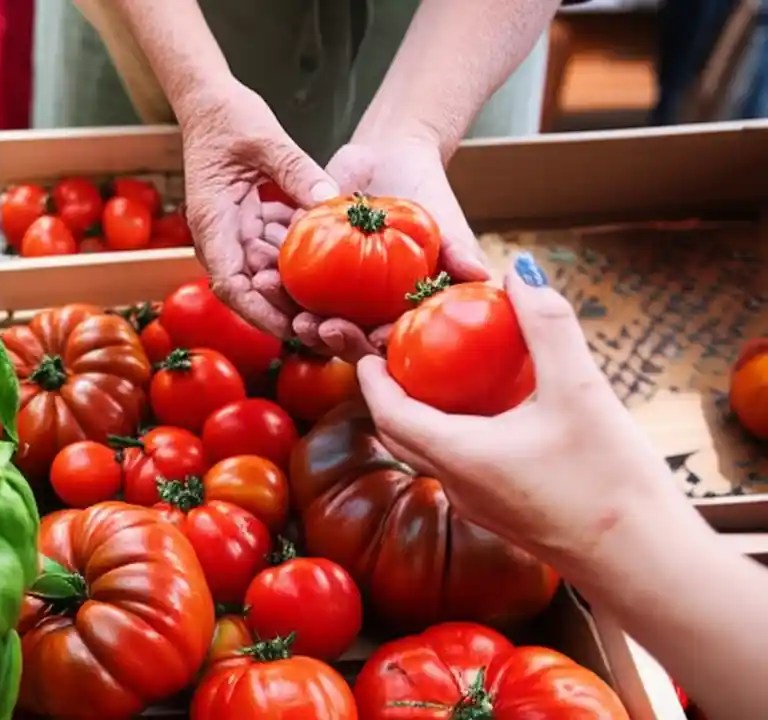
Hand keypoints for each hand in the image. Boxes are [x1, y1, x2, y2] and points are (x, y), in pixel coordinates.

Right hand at [177, 79, 336, 337]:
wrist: (209, 102)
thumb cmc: (227, 117)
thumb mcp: (265, 138)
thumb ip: (296, 170)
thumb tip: (332, 201)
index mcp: (212, 221)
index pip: (230, 284)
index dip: (259, 311)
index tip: (292, 326)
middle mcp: (221, 235)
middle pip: (253, 287)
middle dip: (288, 305)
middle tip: (331, 320)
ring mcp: (236, 231)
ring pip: (269, 270)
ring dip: (299, 281)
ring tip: (339, 296)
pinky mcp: (251, 223)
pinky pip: (278, 247)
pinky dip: (302, 252)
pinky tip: (333, 253)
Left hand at [262, 140, 491, 359]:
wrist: (387, 155)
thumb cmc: (427, 193)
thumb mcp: (444, 221)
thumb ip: (458, 251)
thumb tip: (485, 276)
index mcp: (390, 315)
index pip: (380, 343)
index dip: (373, 345)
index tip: (369, 336)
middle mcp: (354, 311)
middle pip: (334, 336)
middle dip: (319, 333)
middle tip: (306, 323)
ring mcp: (324, 292)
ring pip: (299, 308)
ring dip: (281, 301)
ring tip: (267, 285)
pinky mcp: (299, 267)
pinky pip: (279, 272)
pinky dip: (267, 266)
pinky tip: (256, 260)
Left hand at [354, 252, 684, 577]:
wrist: (647, 566)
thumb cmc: (610, 483)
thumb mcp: (579, 391)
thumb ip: (547, 328)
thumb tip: (519, 271)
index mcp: (458, 456)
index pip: (388, 414)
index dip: (371, 379)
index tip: (365, 346)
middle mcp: (458, 485)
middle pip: (402, 434)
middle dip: (390, 393)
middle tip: (395, 353)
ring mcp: (481, 505)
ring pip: (433, 452)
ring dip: (425, 414)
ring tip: (439, 373)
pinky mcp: (508, 514)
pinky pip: (464, 465)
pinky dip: (458, 431)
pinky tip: (492, 410)